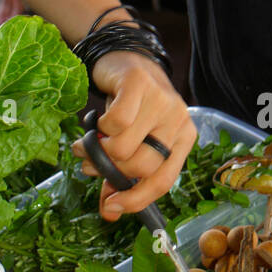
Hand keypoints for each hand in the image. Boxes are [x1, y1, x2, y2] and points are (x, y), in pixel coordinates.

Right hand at [74, 51, 196, 221]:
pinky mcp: (141, 84)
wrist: (124, 58)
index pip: (163, 181)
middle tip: (91, 165)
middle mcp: (179, 120)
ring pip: (124, 147)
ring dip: (97, 151)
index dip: (136, 199)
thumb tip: (109, 212)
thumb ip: (121, 176)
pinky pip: (116, 122)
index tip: (111, 207)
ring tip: (87, 144)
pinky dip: (100, 127)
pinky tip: (95, 122)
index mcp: (184, 139)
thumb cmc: (130, 107)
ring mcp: (162, 101)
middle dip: (110, 172)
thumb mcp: (132, 142)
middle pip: (142, 167)